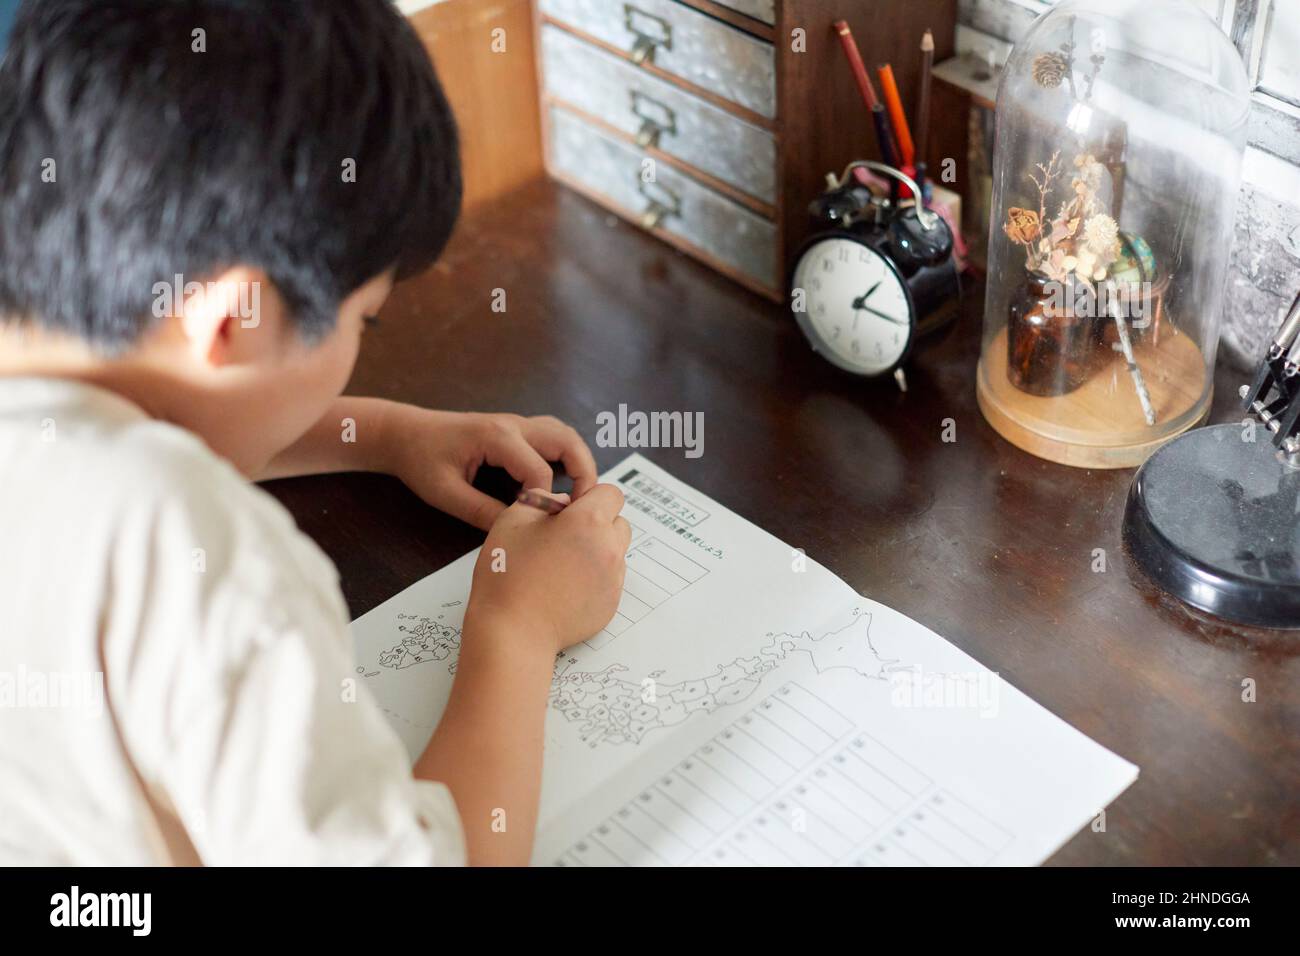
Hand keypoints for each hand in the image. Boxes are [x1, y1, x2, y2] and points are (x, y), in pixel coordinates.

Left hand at [390, 409, 598, 529]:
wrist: (405, 432)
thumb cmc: (420, 458)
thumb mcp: (445, 492)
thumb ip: (481, 512)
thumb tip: (516, 532)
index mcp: (496, 437)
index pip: (539, 471)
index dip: (547, 501)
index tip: (545, 526)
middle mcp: (513, 425)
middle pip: (567, 441)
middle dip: (584, 473)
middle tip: (585, 507)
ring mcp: (516, 423)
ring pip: (565, 435)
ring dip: (579, 462)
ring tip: (580, 496)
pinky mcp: (515, 429)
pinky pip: (553, 437)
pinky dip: (567, 456)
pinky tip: (562, 481)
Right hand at [465, 484, 631, 652]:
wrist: (513, 631)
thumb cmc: (508, 573)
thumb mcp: (513, 519)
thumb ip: (542, 498)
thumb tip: (564, 502)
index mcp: (588, 521)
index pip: (611, 493)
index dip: (591, 498)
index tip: (571, 510)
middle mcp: (609, 548)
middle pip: (619, 523)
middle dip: (598, 524)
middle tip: (565, 537)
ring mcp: (613, 580)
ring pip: (616, 552)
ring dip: (597, 551)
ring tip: (562, 565)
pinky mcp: (611, 605)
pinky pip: (610, 581)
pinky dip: (594, 579)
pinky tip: (565, 588)